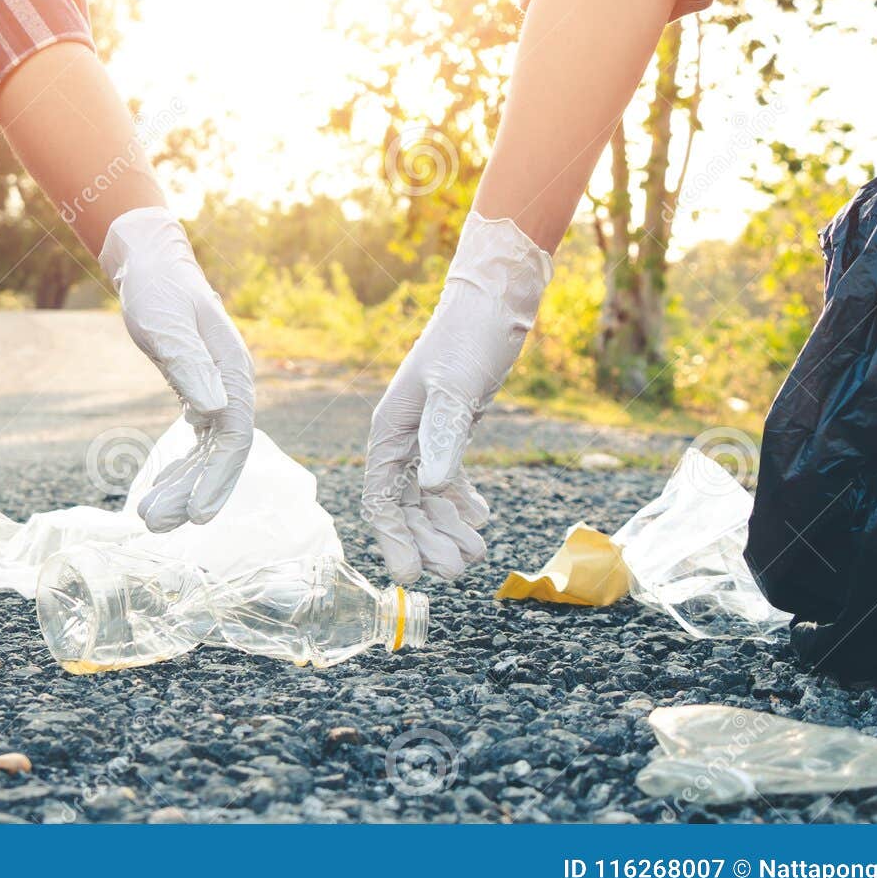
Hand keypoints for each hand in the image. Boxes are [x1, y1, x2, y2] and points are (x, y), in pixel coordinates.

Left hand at [100, 207, 254, 529]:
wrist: (152, 263)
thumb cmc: (158, 288)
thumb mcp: (166, 324)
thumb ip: (188, 365)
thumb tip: (213, 411)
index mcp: (234, 371)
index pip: (235, 437)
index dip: (219, 479)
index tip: (198, 515)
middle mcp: (233, 386)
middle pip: (222, 454)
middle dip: (194, 493)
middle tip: (156, 525)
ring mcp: (218, 391)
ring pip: (208, 453)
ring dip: (183, 486)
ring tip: (149, 518)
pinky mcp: (199, 393)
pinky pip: (196, 442)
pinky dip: (179, 467)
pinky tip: (157, 489)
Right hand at [363, 213, 553, 581]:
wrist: (495, 302)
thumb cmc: (468, 339)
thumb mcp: (456, 387)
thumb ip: (443, 436)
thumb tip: (434, 487)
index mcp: (391, 429)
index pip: (381, 497)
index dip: (394, 538)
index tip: (412, 575)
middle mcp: (403, 437)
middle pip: (406, 506)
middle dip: (429, 540)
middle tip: (461, 568)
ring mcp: (428, 434)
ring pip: (429, 498)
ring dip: (448, 528)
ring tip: (477, 551)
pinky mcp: (453, 429)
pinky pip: (449, 478)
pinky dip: (462, 502)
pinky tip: (481, 517)